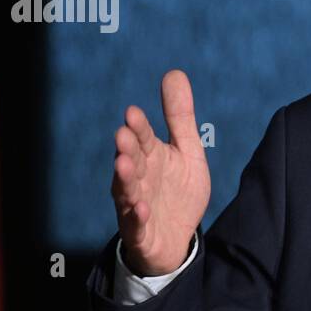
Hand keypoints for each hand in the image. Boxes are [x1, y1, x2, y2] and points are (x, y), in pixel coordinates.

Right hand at [111, 69, 210, 274]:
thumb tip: (174, 72)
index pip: (143, 138)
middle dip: (126, 148)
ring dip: (125, 178)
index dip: (138, 127)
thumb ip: (180, 117)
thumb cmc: (178, 191)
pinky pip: (136, 224)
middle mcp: (138, 178)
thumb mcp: (187, 151)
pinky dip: (137, 217)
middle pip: (131, 161)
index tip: (133, 112)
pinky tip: (141, 208)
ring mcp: (136, 205)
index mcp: (150, 157)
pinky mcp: (140, 231)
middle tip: (122, 135)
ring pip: (127, 190)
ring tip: (123, 164)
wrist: (177, 238)